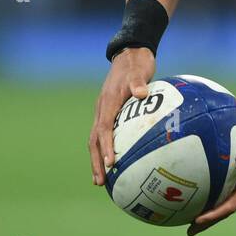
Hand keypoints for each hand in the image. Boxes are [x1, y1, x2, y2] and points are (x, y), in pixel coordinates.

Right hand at [89, 46, 155, 185]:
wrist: (130, 53)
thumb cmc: (136, 64)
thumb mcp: (139, 71)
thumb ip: (138, 82)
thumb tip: (141, 93)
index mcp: (108, 102)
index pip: (104, 129)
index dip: (106, 147)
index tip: (111, 163)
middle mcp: (102, 109)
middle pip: (94, 140)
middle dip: (96, 161)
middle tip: (99, 181)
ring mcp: (104, 111)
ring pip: (96, 140)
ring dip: (97, 159)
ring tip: (101, 179)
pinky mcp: (109, 112)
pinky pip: (104, 135)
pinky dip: (105, 150)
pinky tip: (113, 163)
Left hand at [187, 122, 235, 235]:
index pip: (228, 206)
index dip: (212, 215)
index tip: (196, 222)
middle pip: (224, 209)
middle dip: (208, 221)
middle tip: (189, 230)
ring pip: (225, 199)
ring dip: (210, 208)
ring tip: (192, 213)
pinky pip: (226, 186)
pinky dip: (214, 191)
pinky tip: (204, 186)